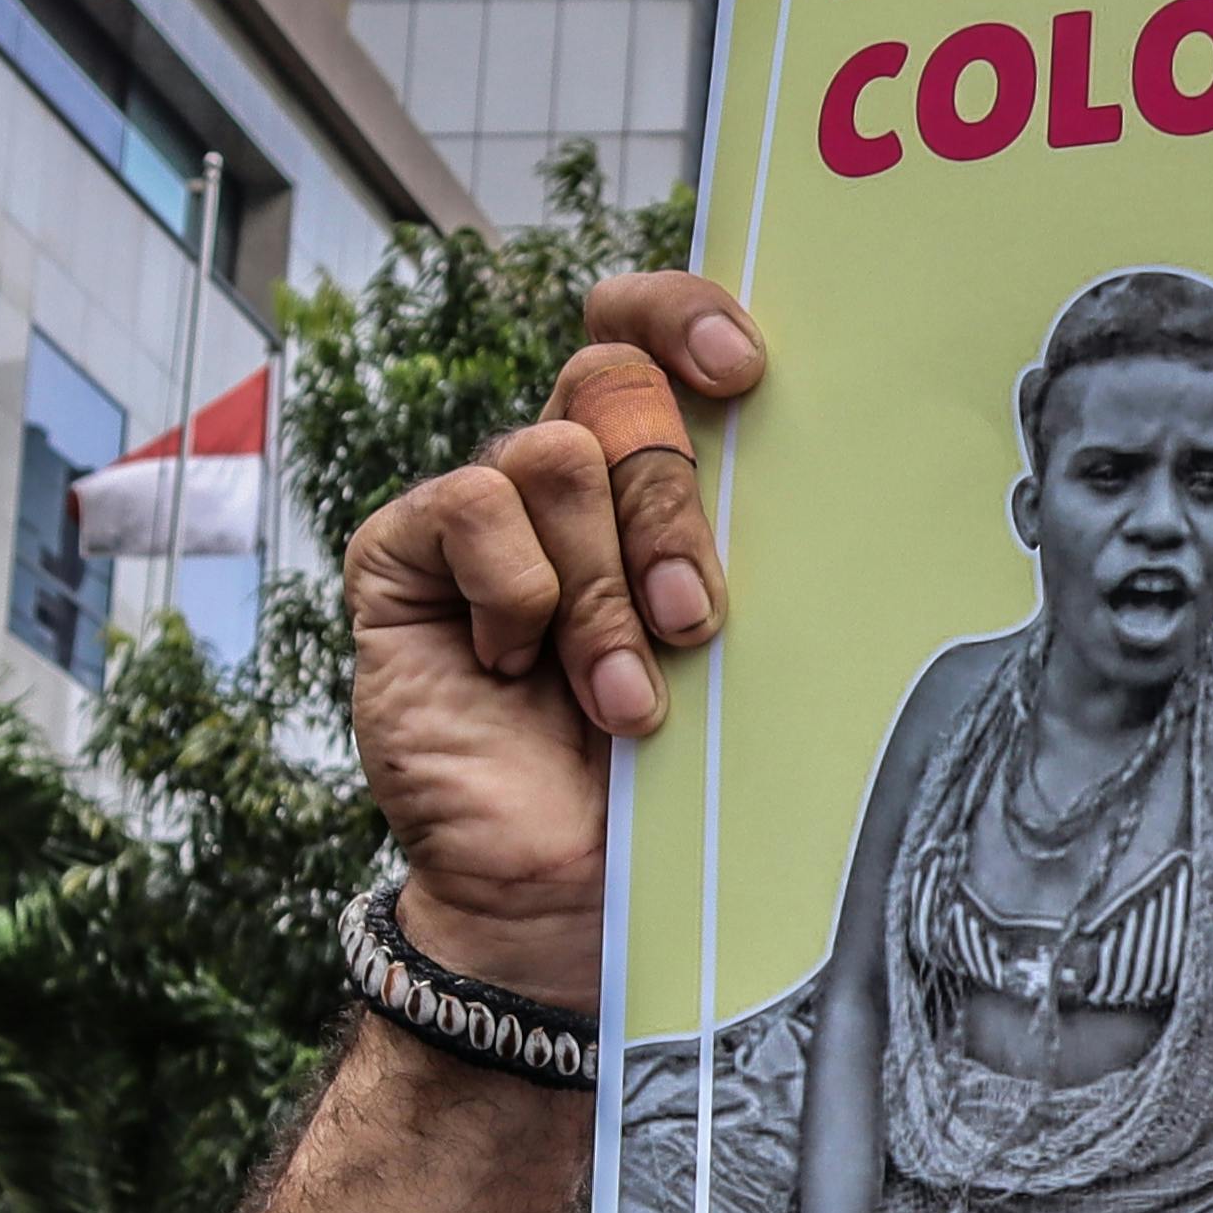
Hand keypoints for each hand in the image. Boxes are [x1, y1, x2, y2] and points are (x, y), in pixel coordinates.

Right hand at [337, 270, 770, 1010]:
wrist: (574, 898)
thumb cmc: (676, 780)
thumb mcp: (738, 648)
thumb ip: (747, 544)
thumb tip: (810, 454)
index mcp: (650, 478)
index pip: (648, 329)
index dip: (684, 314)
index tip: (747, 369)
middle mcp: (563, 482)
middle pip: (613, 385)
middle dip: (669, 505)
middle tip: (694, 622)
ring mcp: (480, 518)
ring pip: (555, 456)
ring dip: (603, 588)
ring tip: (621, 698)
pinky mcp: (403, 561)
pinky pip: (470, 506)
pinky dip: (516, 591)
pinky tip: (517, 668)